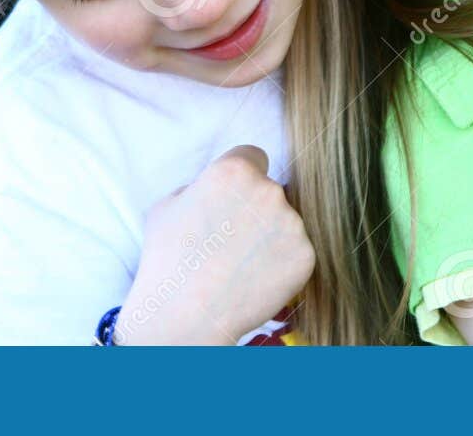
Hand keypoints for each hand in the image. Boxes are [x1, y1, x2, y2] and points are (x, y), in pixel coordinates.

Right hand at [113, 145, 313, 344]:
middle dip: (255, 209)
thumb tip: (217, 187)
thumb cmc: (167, 259)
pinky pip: (295, 251)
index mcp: (235, 170)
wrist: (184, 315)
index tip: (232, 201)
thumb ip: (201, 185)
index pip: (252, 157)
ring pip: (285, 221)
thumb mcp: (168, 204)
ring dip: (270, 236)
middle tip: (231, 239)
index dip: (241, 179)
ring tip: (239, 264)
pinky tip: (254, 278)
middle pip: (270, 190)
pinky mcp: (305, 255)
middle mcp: (269, 190)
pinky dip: (280, 263)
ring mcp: (292, 223)